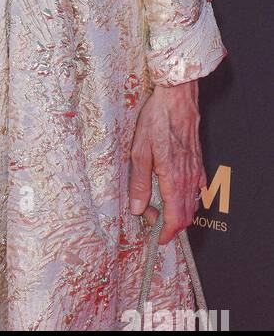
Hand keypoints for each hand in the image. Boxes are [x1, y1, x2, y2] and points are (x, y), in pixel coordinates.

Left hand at [128, 80, 204, 244]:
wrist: (176, 98)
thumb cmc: (156, 119)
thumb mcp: (139, 150)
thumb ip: (139, 182)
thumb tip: (137, 208)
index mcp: (174, 178)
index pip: (177, 219)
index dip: (167, 233)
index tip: (157, 238)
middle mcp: (189, 178)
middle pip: (186, 215)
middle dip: (169, 223)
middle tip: (149, 215)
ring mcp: (196, 170)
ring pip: (192, 203)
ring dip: (177, 210)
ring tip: (156, 202)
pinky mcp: (198, 161)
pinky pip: (197, 188)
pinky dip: (187, 197)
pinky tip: (172, 189)